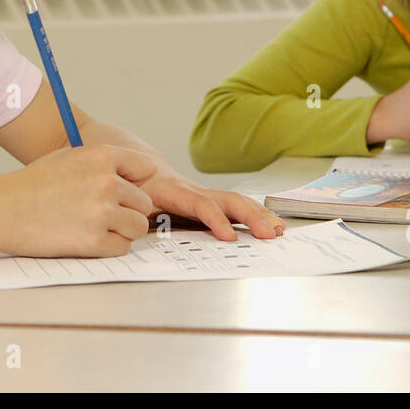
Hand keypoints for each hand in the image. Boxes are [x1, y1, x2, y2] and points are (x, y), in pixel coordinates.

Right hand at [0, 144, 157, 256]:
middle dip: (127, 210)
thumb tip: (136, 177)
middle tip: (102, 214)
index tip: (123, 191)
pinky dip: (109, 247)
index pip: (146, 168)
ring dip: (122, 230)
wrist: (3, 210)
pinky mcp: (94, 240)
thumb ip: (105, 164)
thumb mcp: (71, 157)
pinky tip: (88, 238)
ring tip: (96, 226)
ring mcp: (101, 212)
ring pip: (138, 226)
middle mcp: (106, 182)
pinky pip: (122, 247)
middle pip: (144, 203)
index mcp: (102, 156)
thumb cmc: (35, 184)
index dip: (135, 181)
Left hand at [135, 158, 284, 241]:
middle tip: (270, 234)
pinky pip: (238, 205)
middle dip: (252, 217)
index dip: (216, 220)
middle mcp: (195, 191)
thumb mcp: (131, 200)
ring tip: (278, 230)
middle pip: (229, 200)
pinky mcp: (211, 200)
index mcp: (174, 192)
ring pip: (238, 201)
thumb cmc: (133, 189)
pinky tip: (273, 224)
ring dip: (260, 215)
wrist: (138, 169)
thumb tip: (139, 227)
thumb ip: (136, 214)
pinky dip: (257, 214)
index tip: (229, 238)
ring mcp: (206, 195)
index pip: (201, 206)